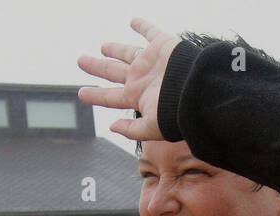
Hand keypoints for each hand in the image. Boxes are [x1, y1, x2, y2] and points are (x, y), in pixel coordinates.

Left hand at [78, 17, 180, 141]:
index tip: (81, 94)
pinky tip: (134, 21)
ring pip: (126, 53)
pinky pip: (149, 32)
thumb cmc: (178, 113)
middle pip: (112, 72)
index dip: (95, 95)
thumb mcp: (152, 128)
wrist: (198, 91)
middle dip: (97, 67)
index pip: (110, 96)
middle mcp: (141, 79)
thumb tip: (111, 126)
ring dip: (114, 49)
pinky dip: (142, 26)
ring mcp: (150, 62)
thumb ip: (132, 130)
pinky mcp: (162, 46)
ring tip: (103, 47)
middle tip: (81, 61)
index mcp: (137, 97)